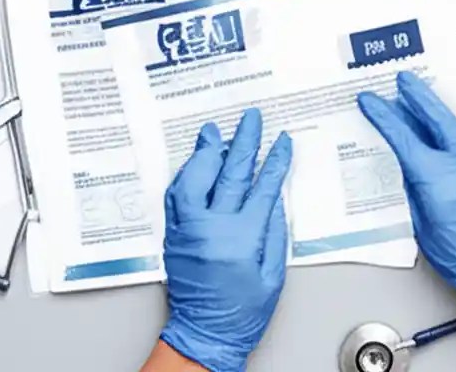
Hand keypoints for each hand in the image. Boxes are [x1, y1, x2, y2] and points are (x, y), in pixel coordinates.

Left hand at [159, 110, 291, 371]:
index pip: (263, 188)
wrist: (204, 335)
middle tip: (251, 119)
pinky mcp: (173, 237)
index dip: (275, 161)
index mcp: (241, 239)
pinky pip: (175, 197)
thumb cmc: (241, 313)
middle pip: (230, 174)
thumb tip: (274, 197)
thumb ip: (275, 232)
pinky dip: (185, 175)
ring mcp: (188, 231)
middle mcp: (211, 230)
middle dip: (244, 142)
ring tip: (216, 132)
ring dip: (206, 152)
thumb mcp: (273, 275)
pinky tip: (195, 162)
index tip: (282, 141)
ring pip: (193, 179)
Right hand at [357, 71, 455, 307]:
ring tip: (419, 99)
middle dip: (416, 95)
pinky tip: (443, 134)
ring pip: (454, 127)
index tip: (369, 100)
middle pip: (434, 116)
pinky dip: (453, 134)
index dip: (382, 115)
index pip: (402, 135)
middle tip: (402, 80)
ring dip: (436, 112)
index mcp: (437, 173)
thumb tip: (407, 164)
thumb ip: (413, 186)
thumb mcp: (420, 219)